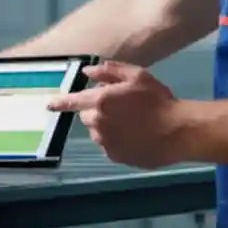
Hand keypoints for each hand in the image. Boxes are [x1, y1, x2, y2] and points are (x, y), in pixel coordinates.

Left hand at [47, 61, 187, 168]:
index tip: (49, 105)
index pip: (73, 101)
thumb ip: (110, 71)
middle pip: (87, 116)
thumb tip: (88, 71)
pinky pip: (108, 145)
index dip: (60, 102)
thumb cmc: (159, 100)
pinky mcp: (114, 156)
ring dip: (106, 126)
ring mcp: (105, 142)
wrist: (178, 131)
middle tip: (120, 108)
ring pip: (97, 132)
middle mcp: (97, 123)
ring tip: (131, 123)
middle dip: (97, 111)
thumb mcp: (137, 76)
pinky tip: (135, 136)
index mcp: (100, 101)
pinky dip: (116, 140)